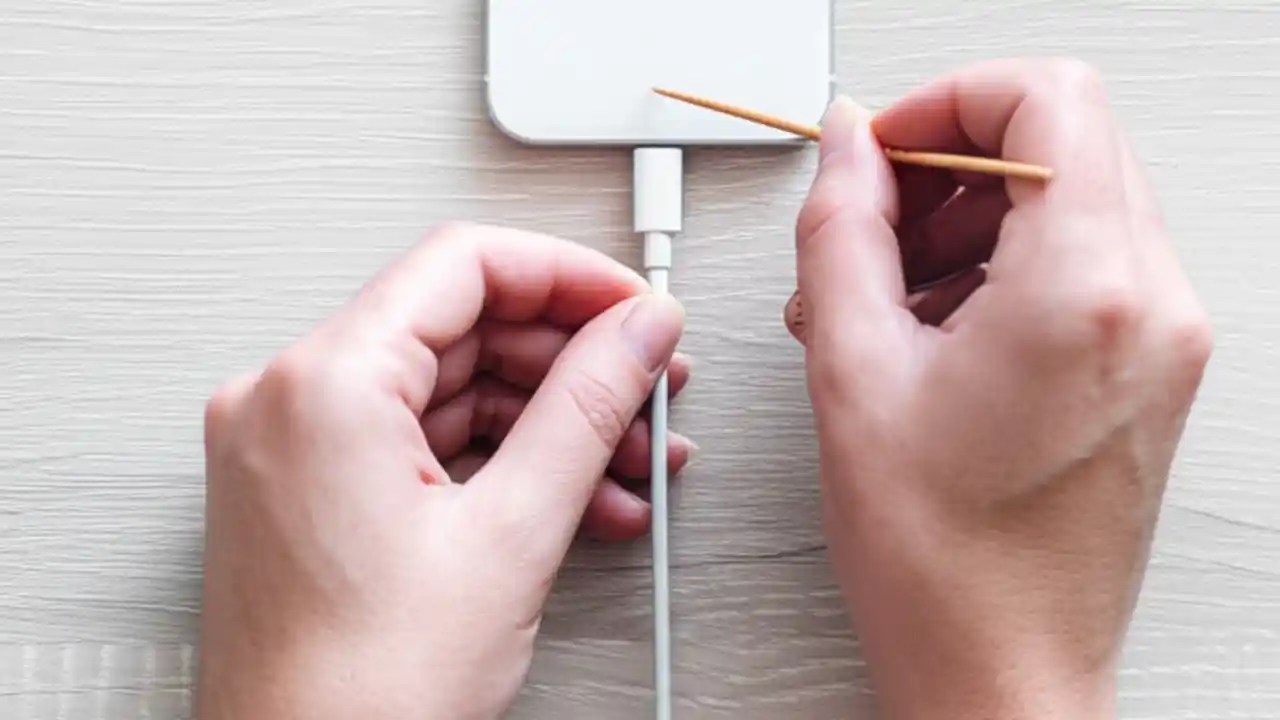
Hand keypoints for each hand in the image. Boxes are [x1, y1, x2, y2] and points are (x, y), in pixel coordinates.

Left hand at [196, 224, 690, 718]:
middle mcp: (288, 401)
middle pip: (461, 327)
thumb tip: (638, 332)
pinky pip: (421, 443)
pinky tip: (574, 498)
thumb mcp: (512, 536)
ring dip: (548, 423)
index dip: (569, 277)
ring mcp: (293, 449)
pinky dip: (500, 463)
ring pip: (448, 391)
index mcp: (323, 385)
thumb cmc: (362, 698)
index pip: (464, 264)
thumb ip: (587, 409)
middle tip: (647, 391)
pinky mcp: (310, 493)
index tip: (633, 308)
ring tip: (628, 464)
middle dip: (570, 364)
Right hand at [792, 59, 1211, 718]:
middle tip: (872, 226)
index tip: (884, 149)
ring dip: (973, 222)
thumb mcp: (852, 371)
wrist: (1003, 672)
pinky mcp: (1153, 370)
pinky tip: (932, 333)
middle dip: (950, 166)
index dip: (946, 103)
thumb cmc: (939, 563)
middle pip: (1063, 145)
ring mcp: (1165, 338)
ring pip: (1074, 202)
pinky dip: (1006, 269)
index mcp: (1085, 289)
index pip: (1046, 99)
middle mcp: (1152, 303)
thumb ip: (843, 230)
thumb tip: (848, 148)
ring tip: (888, 296)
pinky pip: (1086, 266)